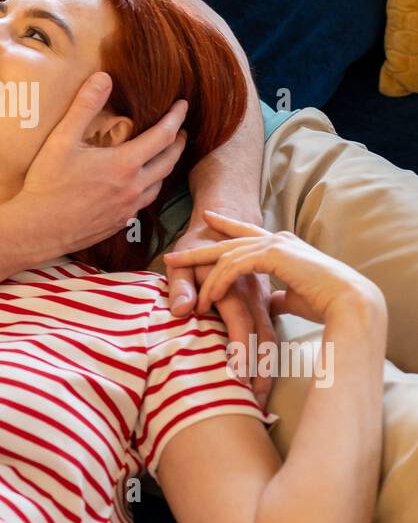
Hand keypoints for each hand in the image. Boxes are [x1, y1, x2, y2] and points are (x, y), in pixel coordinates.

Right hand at [20, 73, 188, 253]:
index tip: (183, 105)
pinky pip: (144, 202)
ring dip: (166, 166)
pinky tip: (140, 184)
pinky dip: (151, 187)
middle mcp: (134, 188)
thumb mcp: (62, 139)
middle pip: (169, 161)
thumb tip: (103, 77)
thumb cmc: (48, 183)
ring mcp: (128, 209)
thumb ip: (85, 106)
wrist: (38, 228)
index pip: (164, 136)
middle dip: (178, 142)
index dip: (176, 117)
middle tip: (180, 129)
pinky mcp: (119, 223)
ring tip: (164, 155)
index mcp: (125, 164)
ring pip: (159, 185)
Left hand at [164, 208, 386, 370]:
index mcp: (282, 246)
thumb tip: (269, 302)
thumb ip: (278, 295)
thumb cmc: (326, 301)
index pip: (246, 233)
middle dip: (199, 248)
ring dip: (206, 277)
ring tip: (192, 296)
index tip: (207, 219)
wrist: (349, 301)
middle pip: (228, 241)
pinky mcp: (274, 255)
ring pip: (227, 255)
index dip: (225, 226)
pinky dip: (220, 281)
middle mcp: (277, 239)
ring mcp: (275, 244)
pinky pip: (235, 265)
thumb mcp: (294, 296)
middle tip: (172, 256)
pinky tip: (210, 297)